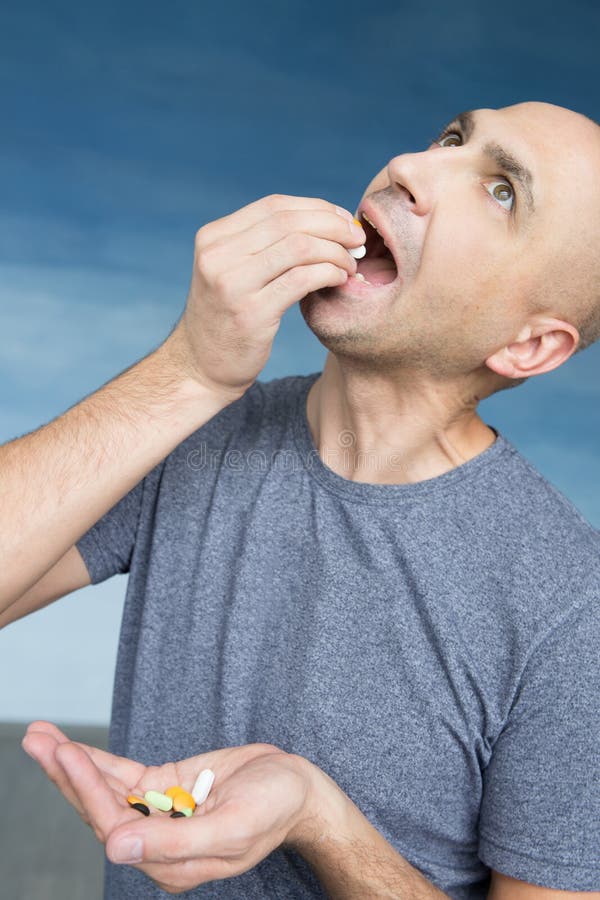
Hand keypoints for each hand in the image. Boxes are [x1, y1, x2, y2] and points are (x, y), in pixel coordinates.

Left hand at [22, 720, 315, 894]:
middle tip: (37, 739)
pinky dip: (98, 760)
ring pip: (105, 789)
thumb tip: (116, 849)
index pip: (116, 828)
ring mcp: (159, 812)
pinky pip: (124, 774)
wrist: (298, 787)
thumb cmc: (274, 810)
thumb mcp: (232, 828)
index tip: (68, 754)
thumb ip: (174, 842)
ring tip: (41, 736)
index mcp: (171, 864)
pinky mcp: (165, 787)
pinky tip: (72, 747)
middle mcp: (156, 842)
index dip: (89, 792)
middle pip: (99, 809)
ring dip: (73, 764)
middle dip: (66, 775)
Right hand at [164, 194, 364, 396]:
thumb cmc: (227, 319)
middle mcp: (218, 255)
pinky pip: (302, 279)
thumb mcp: (231, 271)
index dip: (317, 209)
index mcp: (213, 237)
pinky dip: (329, 274)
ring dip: (335, 252)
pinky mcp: (251, 313)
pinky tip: (340, 280)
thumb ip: (261, 245)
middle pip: (289, 222)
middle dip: (333, 226)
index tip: (343, 220)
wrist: (200, 368)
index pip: (275, 206)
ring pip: (300, 247)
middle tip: (357, 239)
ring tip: (350, 264)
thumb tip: (322, 219)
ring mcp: (232, 284)